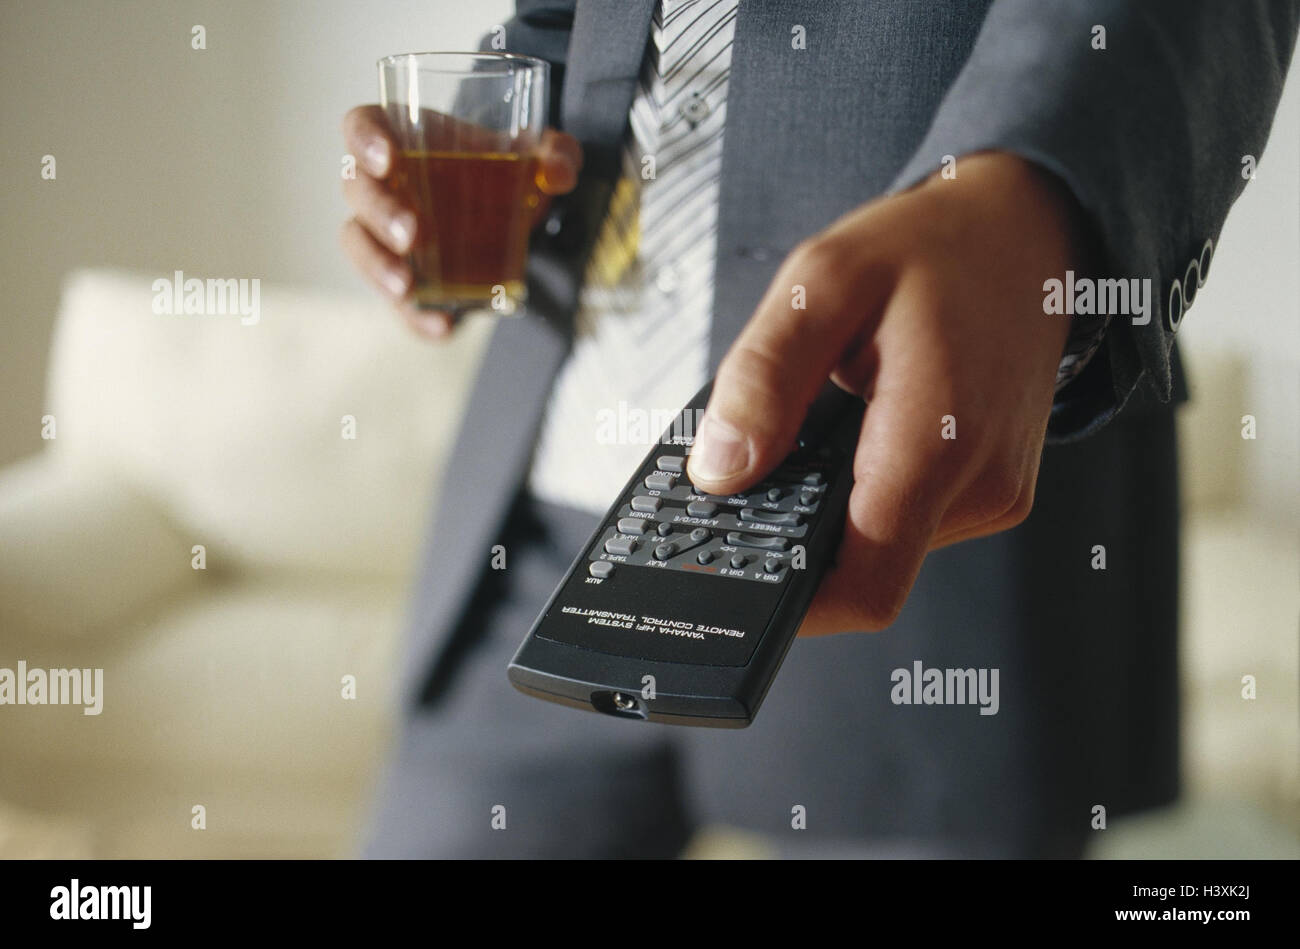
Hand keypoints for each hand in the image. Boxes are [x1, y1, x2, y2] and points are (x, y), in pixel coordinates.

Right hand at [340, 105, 581, 340]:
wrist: (504, 210)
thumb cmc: (499, 168)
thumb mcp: (534, 156)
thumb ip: (554, 153)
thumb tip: (558, 172)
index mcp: (402, 138)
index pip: (362, 127)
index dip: (365, 140)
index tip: (388, 159)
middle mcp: (382, 184)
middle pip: (357, 190)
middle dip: (380, 213)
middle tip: (413, 234)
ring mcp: (384, 234)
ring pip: (359, 244)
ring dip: (377, 267)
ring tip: (407, 286)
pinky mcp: (403, 278)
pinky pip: (396, 301)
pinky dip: (416, 318)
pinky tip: (442, 327)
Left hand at [686, 152, 1091, 634]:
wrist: (1026, 231)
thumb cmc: (934, 249)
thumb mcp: (825, 281)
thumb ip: (764, 379)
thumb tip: (718, 472)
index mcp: (938, 439)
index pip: (865, 588)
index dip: (791, 606)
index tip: (732, 580)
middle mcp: (980, 485)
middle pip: (865, 570)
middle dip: (797, 540)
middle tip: (753, 475)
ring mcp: (993, 494)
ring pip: (884, 547)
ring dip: (831, 509)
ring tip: (818, 431)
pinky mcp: (992, 490)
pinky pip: (910, 519)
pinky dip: (864, 492)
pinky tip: (854, 434)